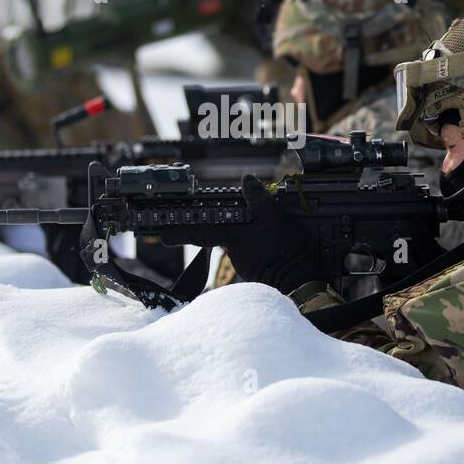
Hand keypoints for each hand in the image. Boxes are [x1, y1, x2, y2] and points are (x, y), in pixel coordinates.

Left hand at [161, 175, 326, 294]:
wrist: (301, 283)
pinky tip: (271, 246)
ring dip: (245, 239)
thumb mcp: (274, 217)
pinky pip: (252, 256)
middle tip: (223, 227)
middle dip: (223, 231)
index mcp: (232, 236)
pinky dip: (258, 250)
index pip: (199, 232)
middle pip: (222, 237)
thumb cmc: (285, 250)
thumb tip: (247, 180)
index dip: (179, 233)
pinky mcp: (257, 272)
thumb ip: (259, 198)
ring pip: (239, 245)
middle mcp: (234, 251)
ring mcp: (245, 264)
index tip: (162, 236)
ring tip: (266, 233)